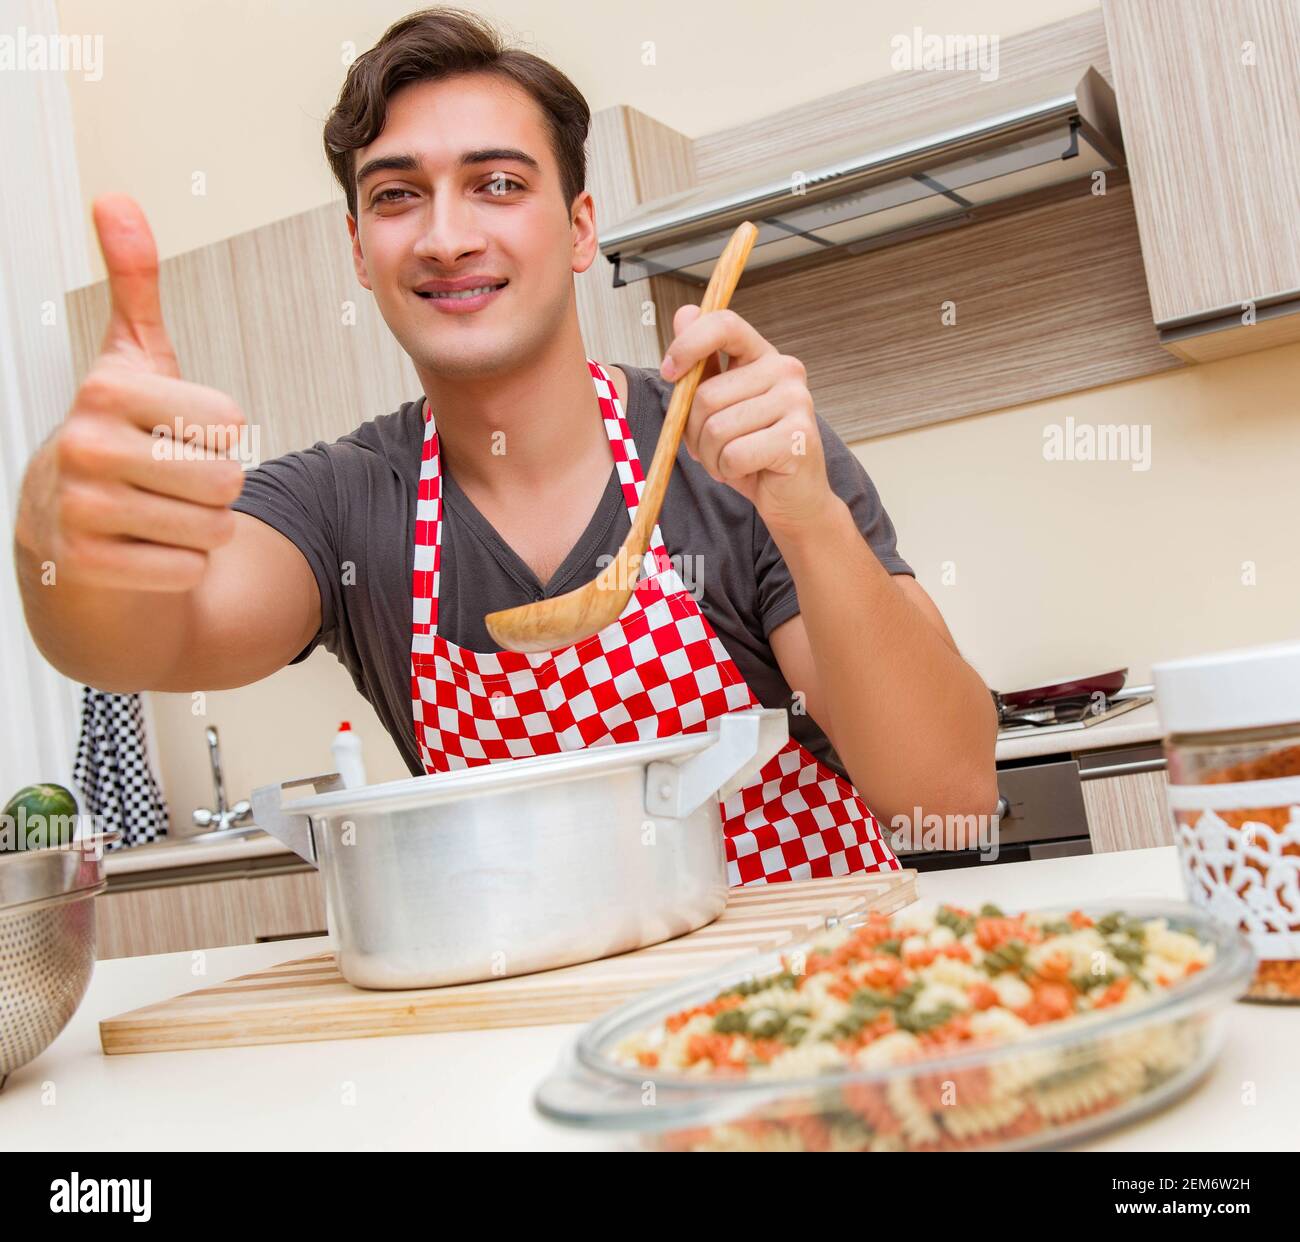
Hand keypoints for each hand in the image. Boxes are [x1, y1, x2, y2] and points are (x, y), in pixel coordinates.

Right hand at [20, 195, 246, 591]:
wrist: (64, 527)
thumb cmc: (115, 437)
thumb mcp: (130, 359)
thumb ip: (134, 285)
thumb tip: (118, 203)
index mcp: (107, 392)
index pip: (229, 423)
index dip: (220, 434)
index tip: (179, 431)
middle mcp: (88, 448)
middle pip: (226, 479)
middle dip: (217, 486)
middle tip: (173, 479)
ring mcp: (85, 510)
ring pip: (213, 527)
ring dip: (203, 526)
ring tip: (162, 510)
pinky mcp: (93, 565)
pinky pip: (191, 568)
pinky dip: (183, 564)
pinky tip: (148, 544)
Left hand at [661, 304, 834, 535]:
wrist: (792, 497)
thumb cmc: (752, 452)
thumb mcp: (718, 406)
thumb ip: (701, 365)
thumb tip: (684, 312)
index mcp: (763, 356)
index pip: (724, 325)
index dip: (688, 344)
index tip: (669, 371)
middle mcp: (785, 370)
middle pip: (706, 394)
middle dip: (693, 431)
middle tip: (710, 448)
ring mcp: (796, 402)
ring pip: (716, 428)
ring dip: (711, 456)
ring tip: (729, 461)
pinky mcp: (797, 438)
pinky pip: (734, 454)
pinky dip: (728, 470)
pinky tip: (746, 472)